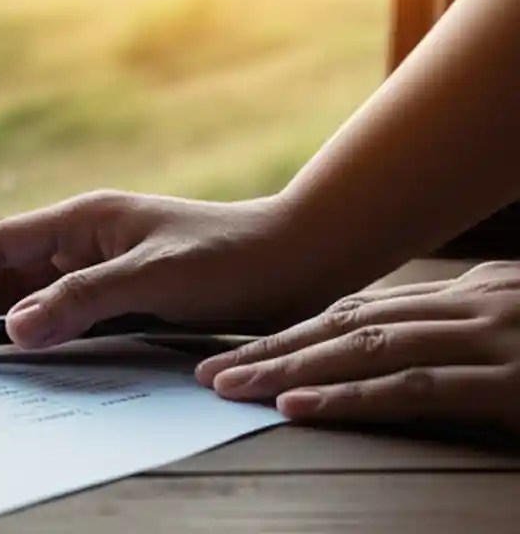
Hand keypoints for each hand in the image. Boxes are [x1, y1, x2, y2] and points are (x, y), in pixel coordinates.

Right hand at [0, 191, 345, 348]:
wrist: (299, 258)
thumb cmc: (230, 259)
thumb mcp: (153, 279)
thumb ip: (81, 301)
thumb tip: (12, 329)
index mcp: (83, 219)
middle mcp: (85, 237)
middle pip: (7, 269)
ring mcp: (103, 262)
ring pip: (33, 291)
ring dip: (4, 319)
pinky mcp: (124, 288)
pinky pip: (65, 309)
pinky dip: (42, 330)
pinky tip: (37, 354)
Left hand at [196, 261, 519, 432]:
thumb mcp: (516, 336)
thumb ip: (458, 338)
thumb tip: (394, 355)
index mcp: (470, 292)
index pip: (361, 312)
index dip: (295, 333)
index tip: (239, 353)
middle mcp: (472, 305)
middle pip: (349, 325)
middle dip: (273, 348)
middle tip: (211, 372)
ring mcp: (490, 339)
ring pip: (367, 349)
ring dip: (291, 368)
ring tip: (233, 387)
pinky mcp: (510, 383)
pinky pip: (414, 388)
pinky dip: (349, 397)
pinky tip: (295, 406)